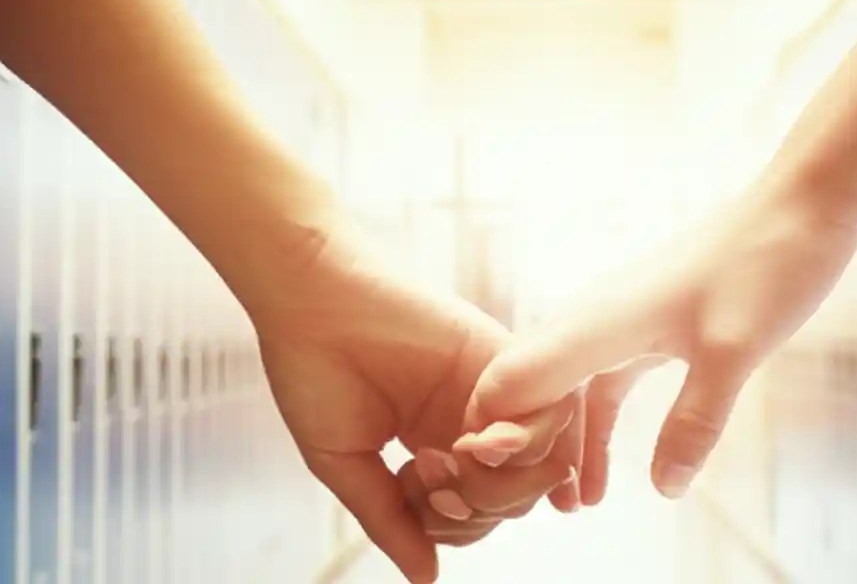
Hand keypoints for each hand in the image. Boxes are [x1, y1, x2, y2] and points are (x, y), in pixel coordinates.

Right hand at [241, 213, 574, 582]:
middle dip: (479, 507)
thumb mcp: (347, 463)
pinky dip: (521, 438)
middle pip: (515, 494)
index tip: (411, 489)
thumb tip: (428, 579)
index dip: (452, 522)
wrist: (310, 300)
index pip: (475, 512)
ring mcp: (490, 388)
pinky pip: (546, 407)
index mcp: (434, 445)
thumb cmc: (314, 372)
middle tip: (429, 474)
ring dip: (500, 480)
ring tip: (447, 457)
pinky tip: (472, 439)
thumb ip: (392, 519)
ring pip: (539, 459)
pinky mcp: (503, 353)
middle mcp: (470, 419)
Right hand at [463, 178, 856, 501]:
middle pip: (525, 388)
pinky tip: (602, 472)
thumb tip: (664, 487)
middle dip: (520, 448)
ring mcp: (614, 319)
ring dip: (559, 443)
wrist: (799, 207)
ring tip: (569, 505)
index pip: (508, 383)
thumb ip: (694, 422)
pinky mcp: (643, 323)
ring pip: (562, 388)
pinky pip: (598, 383)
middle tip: (540, 506)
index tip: (510, 487)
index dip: (493, 435)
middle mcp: (591, 317)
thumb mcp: (733, 354)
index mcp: (595, 321)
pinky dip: (593, 426)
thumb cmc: (763, 266)